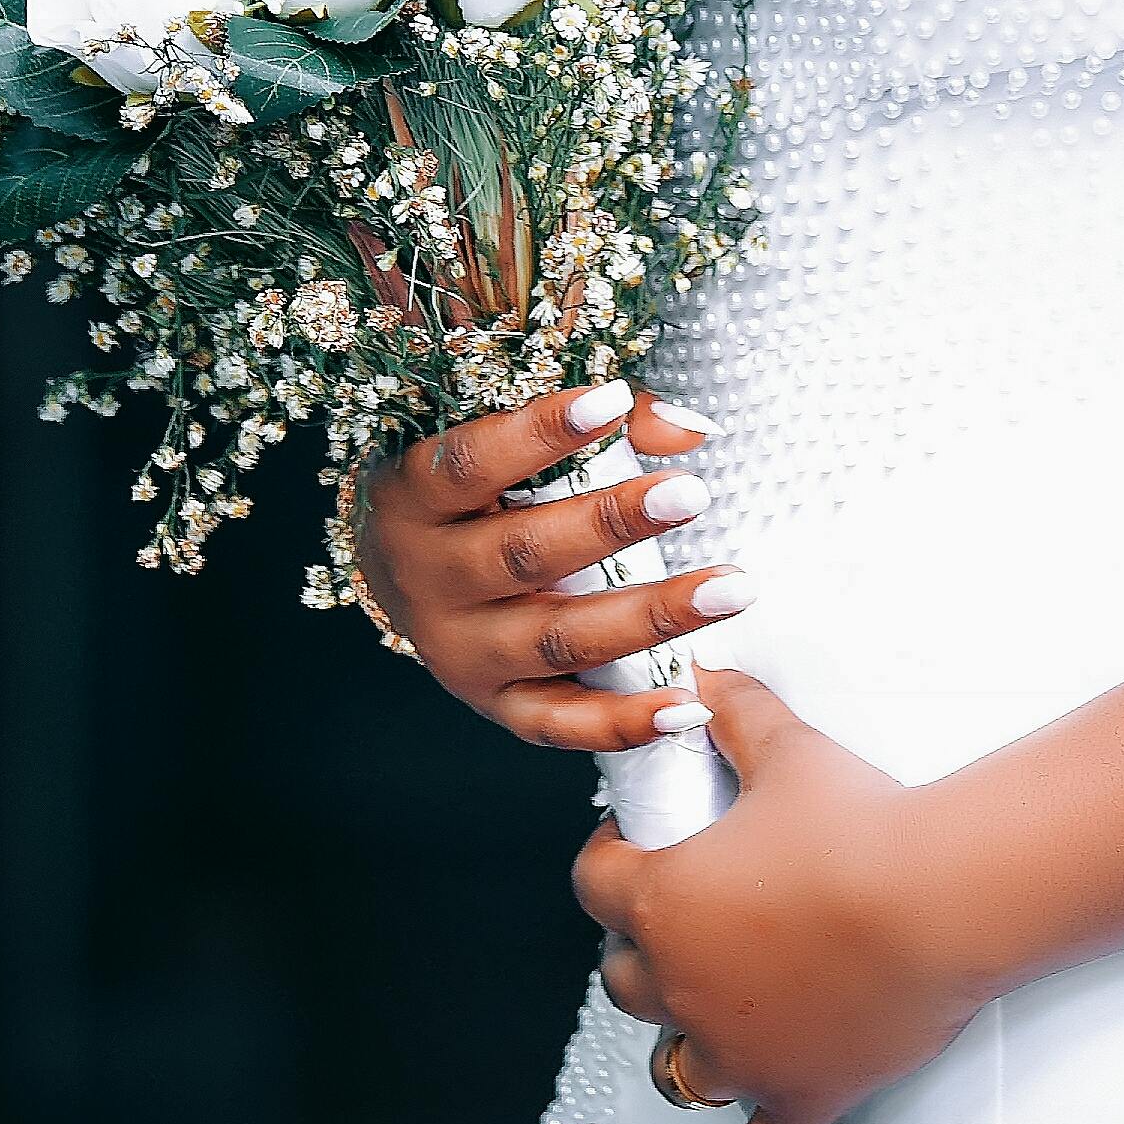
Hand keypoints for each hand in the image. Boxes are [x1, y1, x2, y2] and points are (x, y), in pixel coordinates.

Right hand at [352, 384, 750, 754]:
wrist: (395, 568)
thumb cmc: (469, 484)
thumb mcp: (496, 433)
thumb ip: (596, 423)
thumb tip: (688, 431)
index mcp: (415, 498)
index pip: (473, 463)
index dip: (540, 433)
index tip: (610, 400)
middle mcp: (430, 580)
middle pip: (524, 554)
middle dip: (613, 524)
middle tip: (691, 494)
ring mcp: (461, 652)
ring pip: (557, 640)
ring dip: (649, 616)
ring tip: (728, 587)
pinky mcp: (494, 705)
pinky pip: (559, 723)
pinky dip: (624, 721)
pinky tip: (689, 703)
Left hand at [578, 672, 985, 1123]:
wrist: (936, 897)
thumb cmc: (858, 822)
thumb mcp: (787, 747)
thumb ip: (737, 711)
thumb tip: (706, 673)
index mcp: (664, 902)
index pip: (595, 885)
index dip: (606, 859)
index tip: (629, 842)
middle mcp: (684, 987)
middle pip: (624, 982)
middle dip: (642, 953)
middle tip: (680, 923)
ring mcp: (738, 1053)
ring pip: (674, 1068)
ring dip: (684, 1043)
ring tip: (709, 1022)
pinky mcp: (797, 1096)